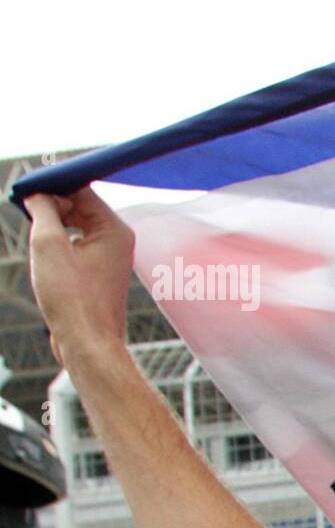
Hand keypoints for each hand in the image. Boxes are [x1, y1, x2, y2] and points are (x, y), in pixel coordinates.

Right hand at [26, 186, 134, 365]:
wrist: (87, 342)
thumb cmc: (71, 298)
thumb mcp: (48, 245)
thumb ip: (43, 211)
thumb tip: (38, 194)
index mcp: (114, 229)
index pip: (82, 191)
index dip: (53, 185)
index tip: (26, 188)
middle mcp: (118, 241)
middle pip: (80, 207)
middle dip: (52, 206)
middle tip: (24, 207)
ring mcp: (110, 258)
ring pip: (76, 227)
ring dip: (52, 226)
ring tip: (34, 236)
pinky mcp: (99, 273)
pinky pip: (76, 246)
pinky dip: (58, 244)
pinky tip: (43, 256)